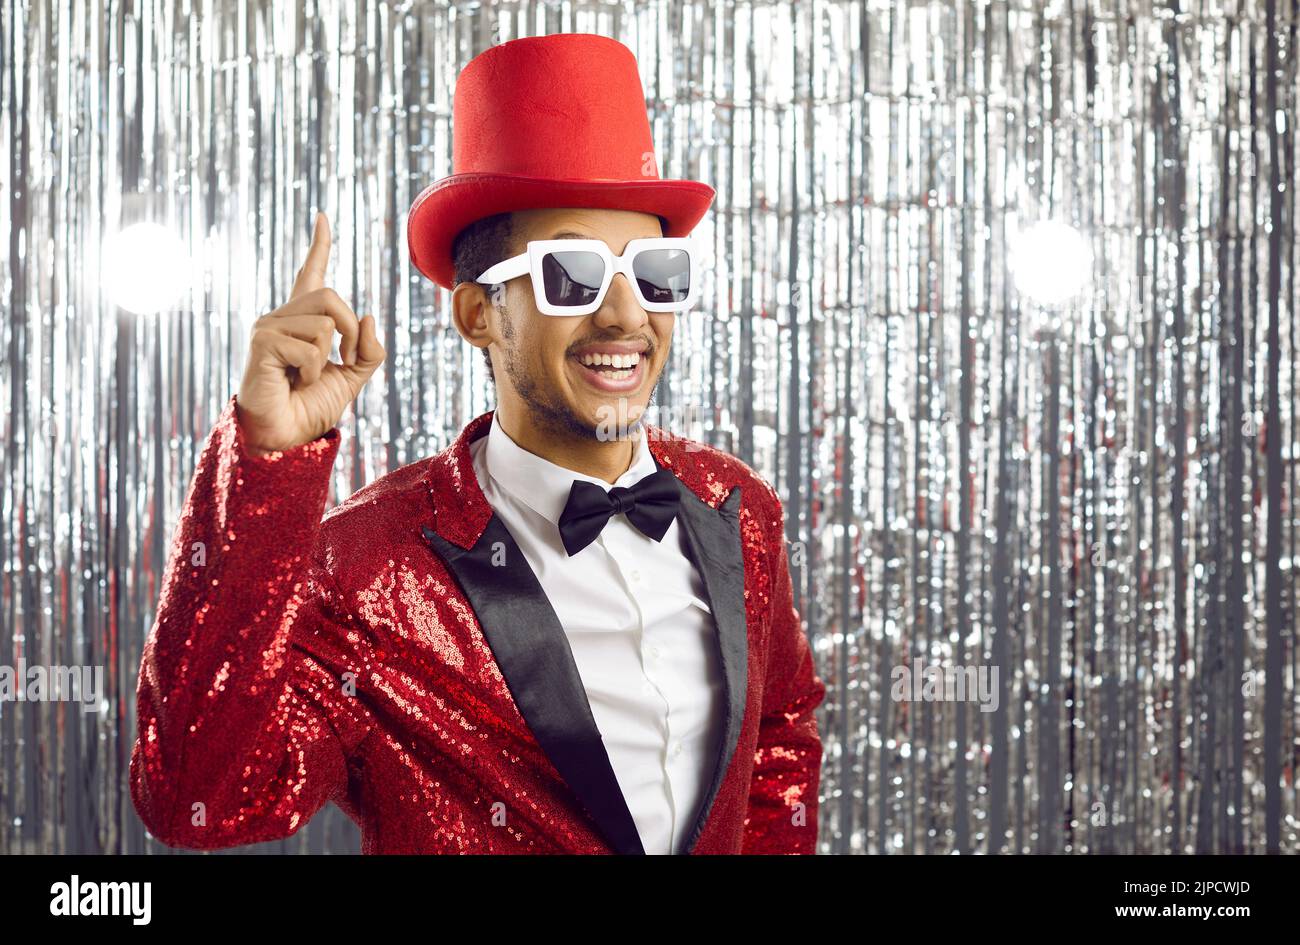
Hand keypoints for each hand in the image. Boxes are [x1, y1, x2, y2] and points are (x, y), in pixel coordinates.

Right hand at [236, 212, 385, 453]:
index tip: (323, 217)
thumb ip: (368, 350)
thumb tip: (368, 315)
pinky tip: (294, 383)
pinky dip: (313, 371)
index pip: (311, 273)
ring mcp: (268, 326)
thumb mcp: (352, 377)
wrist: (285, 435)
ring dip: (328, 356)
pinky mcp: (261, 342)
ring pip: (325, 322)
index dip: (319, 246)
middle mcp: (282, 316)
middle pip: (331, 296)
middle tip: (342, 360)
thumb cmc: (311, 407)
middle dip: (350, 330)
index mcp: (302, 321)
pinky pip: (310, 346)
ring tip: (307, 377)